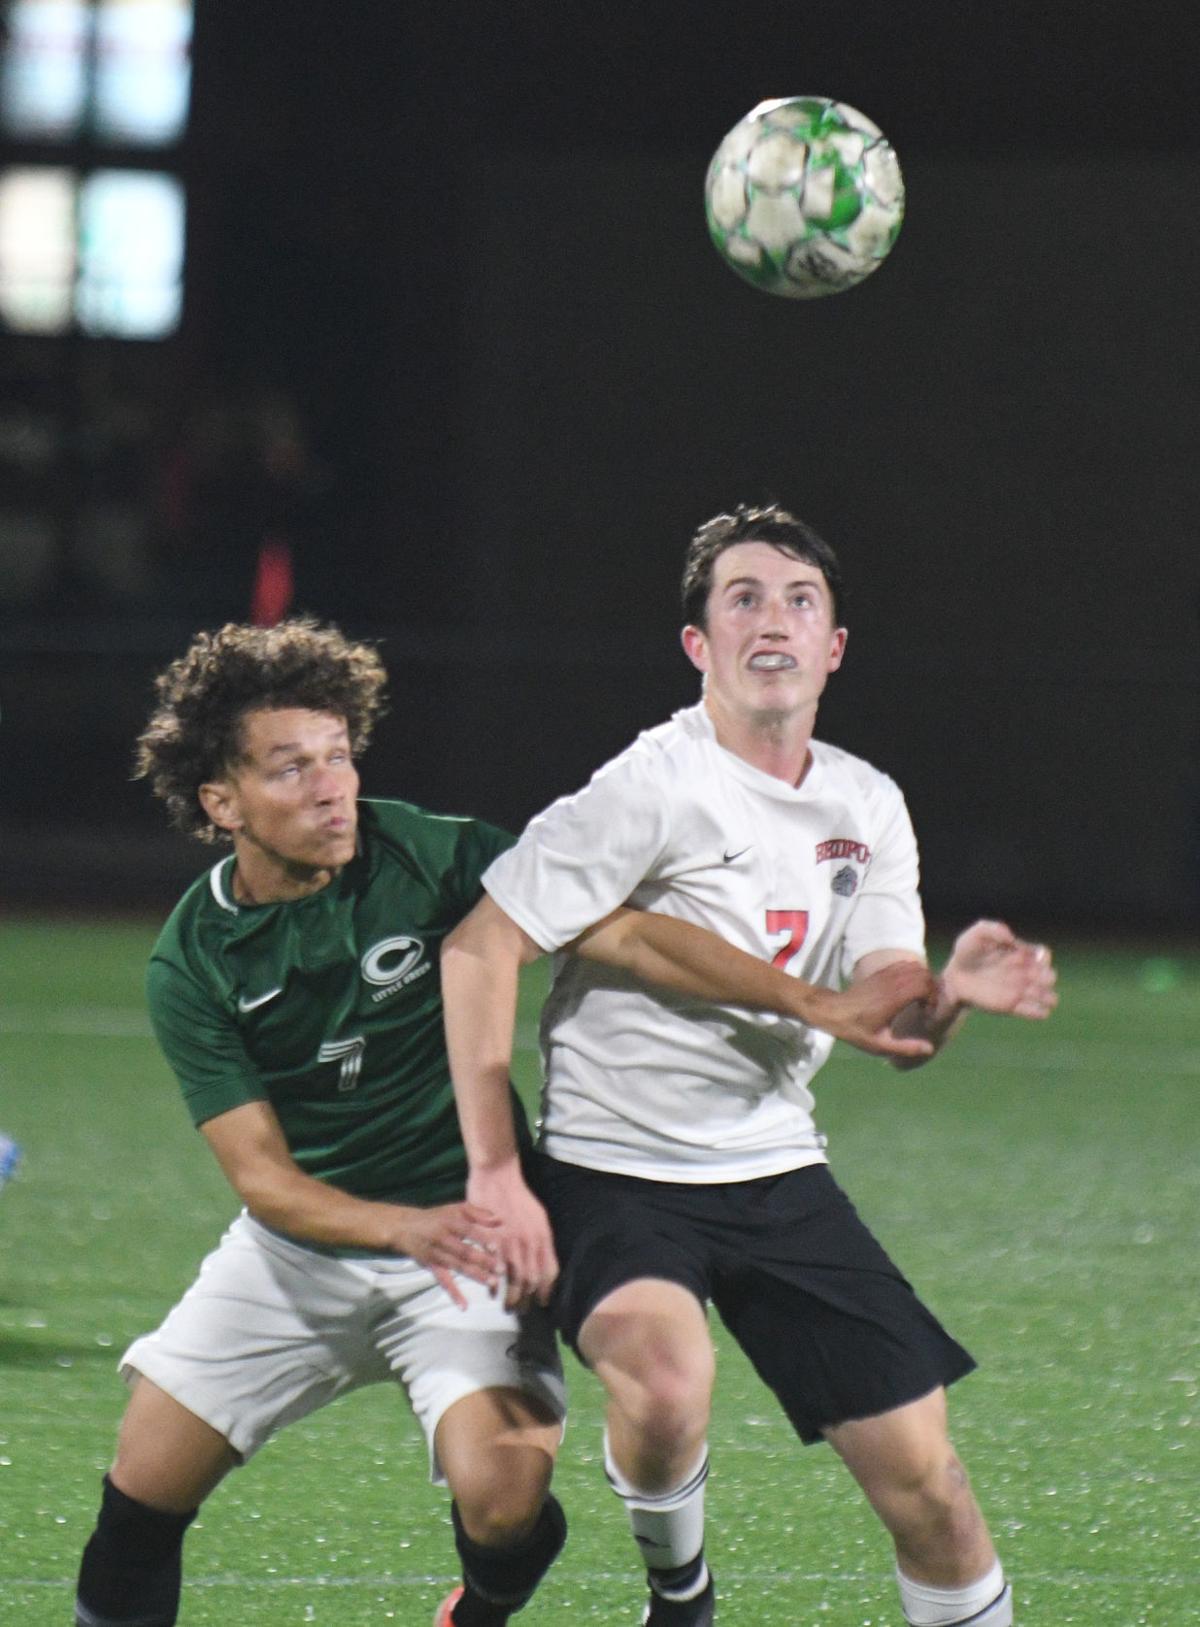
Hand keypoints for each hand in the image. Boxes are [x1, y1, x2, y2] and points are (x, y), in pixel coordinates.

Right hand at [385, 1201, 502, 1309]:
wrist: (404, 1227)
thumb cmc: (437, 1217)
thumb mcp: (455, 1209)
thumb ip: (478, 1213)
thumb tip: (499, 1220)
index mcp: (449, 1222)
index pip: (467, 1231)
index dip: (481, 1239)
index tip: (495, 1247)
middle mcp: (442, 1238)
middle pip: (464, 1251)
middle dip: (483, 1260)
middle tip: (501, 1269)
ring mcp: (436, 1254)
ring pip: (457, 1266)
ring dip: (475, 1275)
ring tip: (492, 1282)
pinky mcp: (432, 1267)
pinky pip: (443, 1281)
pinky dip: (453, 1294)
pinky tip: (464, 1306)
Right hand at [468, 1161, 558, 1310]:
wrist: (498, 1176)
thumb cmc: (518, 1195)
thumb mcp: (538, 1217)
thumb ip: (541, 1240)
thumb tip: (543, 1259)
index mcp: (543, 1237)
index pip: (550, 1271)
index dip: (546, 1290)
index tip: (542, 1301)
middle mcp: (530, 1242)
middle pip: (532, 1280)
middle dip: (528, 1300)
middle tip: (522, 1310)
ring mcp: (511, 1243)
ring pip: (515, 1279)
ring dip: (511, 1297)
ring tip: (508, 1306)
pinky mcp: (492, 1242)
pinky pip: (496, 1269)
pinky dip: (495, 1284)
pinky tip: (492, 1290)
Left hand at [805, 960, 937, 1058]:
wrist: (833, 1011)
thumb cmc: (856, 1029)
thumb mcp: (880, 1045)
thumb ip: (905, 1048)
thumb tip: (929, 1049)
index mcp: (893, 998)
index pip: (924, 986)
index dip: (932, 998)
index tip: (926, 1012)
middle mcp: (891, 982)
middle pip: (923, 974)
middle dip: (931, 988)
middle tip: (927, 1005)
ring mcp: (885, 975)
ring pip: (914, 967)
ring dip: (923, 980)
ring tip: (920, 998)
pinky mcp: (880, 973)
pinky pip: (903, 965)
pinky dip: (912, 973)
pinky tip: (908, 990)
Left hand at [942, 920, 1057, 1018]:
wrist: (955, 977)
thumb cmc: (967, 952)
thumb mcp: (976, 934)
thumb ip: (992, 928)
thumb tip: (1010, 937)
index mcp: (1021, 954)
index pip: (1045, 955)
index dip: (1042, 957)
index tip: (1023, 956)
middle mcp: (1025, 973)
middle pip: (1051, 977)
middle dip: (1046, 978)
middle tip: (1027, 977)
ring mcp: (1021, 991)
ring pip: (1051, 998)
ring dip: (1045, 997)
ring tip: (1025, 993)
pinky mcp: (1013, 1006)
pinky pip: (1039, 1013)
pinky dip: (1039, 1011)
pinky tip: (1021, 1004)